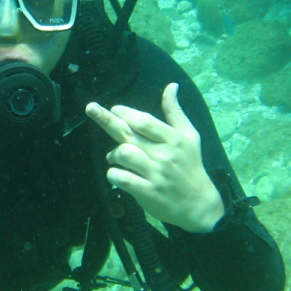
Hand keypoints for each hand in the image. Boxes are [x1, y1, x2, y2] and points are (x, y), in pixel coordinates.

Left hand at [86, 83, 223, 232]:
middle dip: (107, 119)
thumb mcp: (189, 136)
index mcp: (173, 138)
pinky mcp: (148, 192)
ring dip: (113, 154)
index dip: (127, 112)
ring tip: (114, 157)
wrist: (199, 204)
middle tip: (91, 108)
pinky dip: (114, 174)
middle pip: (130, 134)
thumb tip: (171, 86)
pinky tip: (116, 174)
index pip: (145, 121)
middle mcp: (164, 154)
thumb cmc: (191, 165)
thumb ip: (175, 111)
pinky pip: (123, 179)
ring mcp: (155, 174)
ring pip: (124, 154)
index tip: (115, 108)